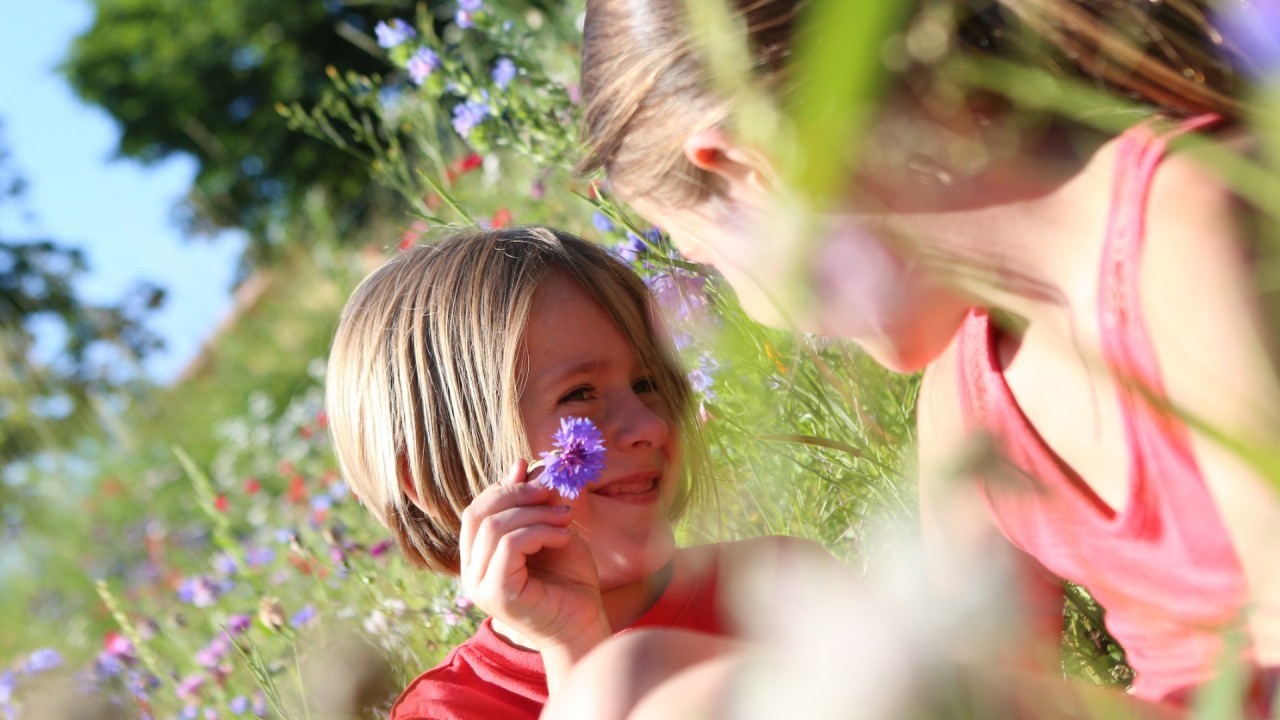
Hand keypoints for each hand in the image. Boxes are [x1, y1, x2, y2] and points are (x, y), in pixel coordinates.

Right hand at [458, 460, 611, 672]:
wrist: (585, 622)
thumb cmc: (569, 579)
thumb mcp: (550, 530)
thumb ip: (532, 503)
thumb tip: (520, 465)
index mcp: (478, 557)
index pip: (476, 510)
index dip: (503, 487)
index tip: (533, 474)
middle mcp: (471, 572)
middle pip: (478, 514)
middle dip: (516, 494)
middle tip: (551, 492)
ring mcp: (480, 585)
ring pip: (495, 527)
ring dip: (535, 514)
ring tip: (566, 518)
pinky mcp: (496, 594)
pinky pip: (510, 545)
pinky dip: (540, 532)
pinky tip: (564, 538)